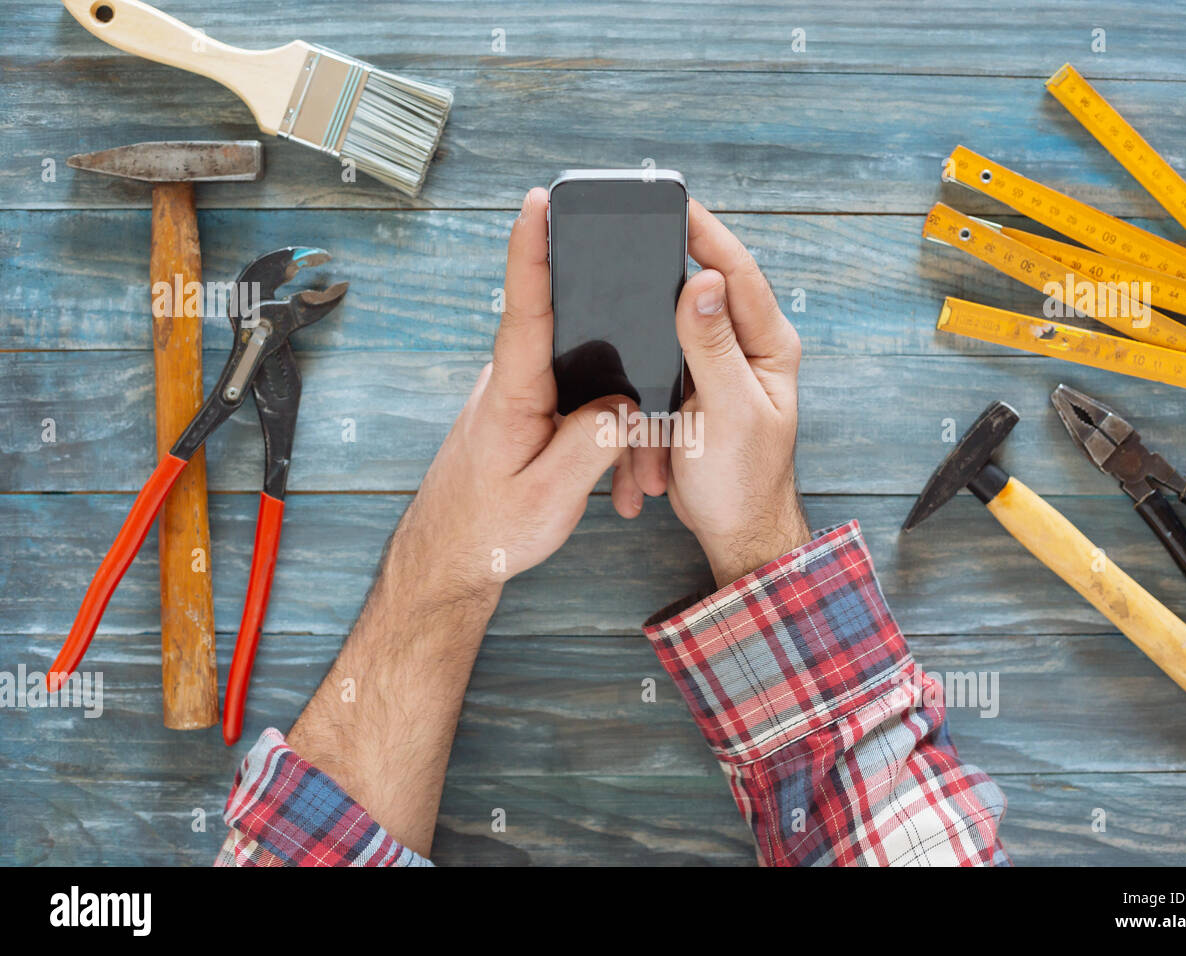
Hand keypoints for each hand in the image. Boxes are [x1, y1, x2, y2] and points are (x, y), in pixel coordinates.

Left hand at [405, 187, 648, 600]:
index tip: (537, 203)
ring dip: (618, 425)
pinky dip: (603, 434)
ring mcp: (520, 395)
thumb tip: (627, 403)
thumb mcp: (551, 496)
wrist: (450, 559)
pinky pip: (578, 402)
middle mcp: (511, 382)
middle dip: (626, 375)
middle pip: (578, 345)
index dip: (531, 251)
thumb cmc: (489, 530)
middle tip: (646, 439)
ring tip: (632, 482)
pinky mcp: (529, 410)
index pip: (524, 309)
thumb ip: (594, 441)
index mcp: (511, 394)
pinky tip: (616, 477)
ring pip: (587, 381)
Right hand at [662, 201, 809, 586]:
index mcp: (768, 345)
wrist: (734, 530)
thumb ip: (713, 346)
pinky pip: (661, 360)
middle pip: (704, 288)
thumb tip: (703, 282)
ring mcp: (717, 365)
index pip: (738, 273)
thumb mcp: (728, 411)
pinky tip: (629, 356)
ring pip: (674, 324)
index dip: (707, 234)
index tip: (674, 203)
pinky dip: (643, 368)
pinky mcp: (692, 386)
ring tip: (629, 300)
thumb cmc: (744, 480)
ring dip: (649, 330)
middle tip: (633, 235)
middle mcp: (747, 346)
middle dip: (667, 270)